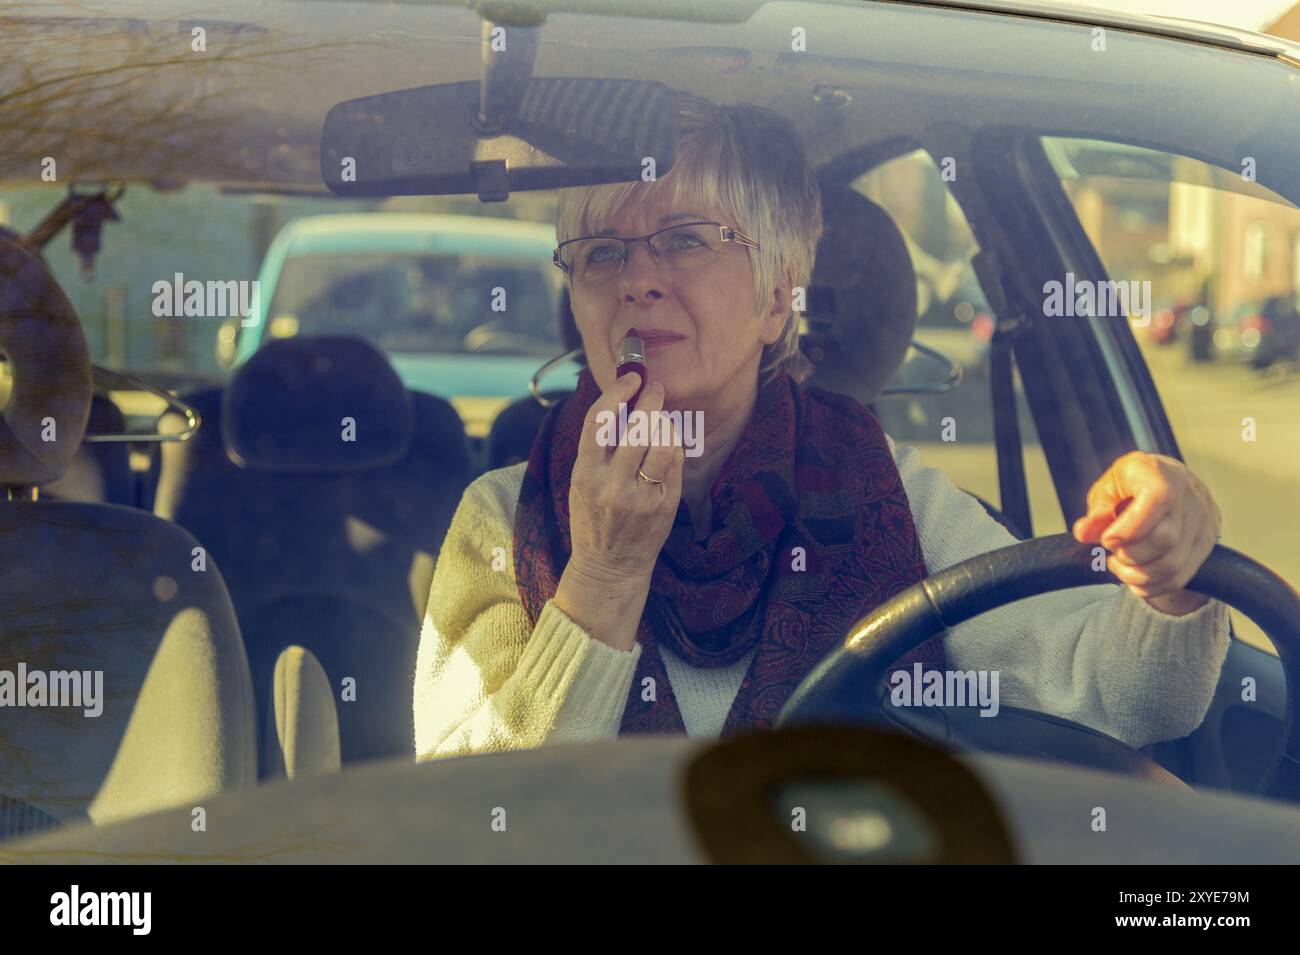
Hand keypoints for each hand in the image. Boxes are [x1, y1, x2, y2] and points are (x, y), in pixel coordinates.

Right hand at [565, 371, 684, 590]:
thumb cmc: (594, 519)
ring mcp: (641, 496)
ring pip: (661, 442)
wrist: (609, 566)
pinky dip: (672, 445)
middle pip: (637, 427)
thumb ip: (599, 449)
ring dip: (664, 422)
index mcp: (585, 475)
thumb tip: (622, 404)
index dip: (616, 393)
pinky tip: (667, 444)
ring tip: (661, 419)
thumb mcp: (583, 483)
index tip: (629, 379)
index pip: (599, 421)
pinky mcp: (664, 505)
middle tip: (654, 389)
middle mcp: (612, 485)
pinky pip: (673, 462)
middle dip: (649, 400)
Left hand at [1071, 451, 1221, 615]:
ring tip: (1120, 563)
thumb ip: (1097, 512)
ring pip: (1173, 564)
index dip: (1130, 527)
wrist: (1167, 483)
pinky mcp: (1206, 544)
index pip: (1158, 500)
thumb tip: (1084, 532)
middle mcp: (1191, 496)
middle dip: (1130, 554)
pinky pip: (1179, 578)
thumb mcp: (1108, 489)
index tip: (1108, 540)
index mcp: (1163, 474)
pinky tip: (1134, 575)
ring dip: (1138, 574)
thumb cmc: (1132, 486)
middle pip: (1166, 538)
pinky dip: (1151, 585)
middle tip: (1112, 550)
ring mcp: (1204, 522)